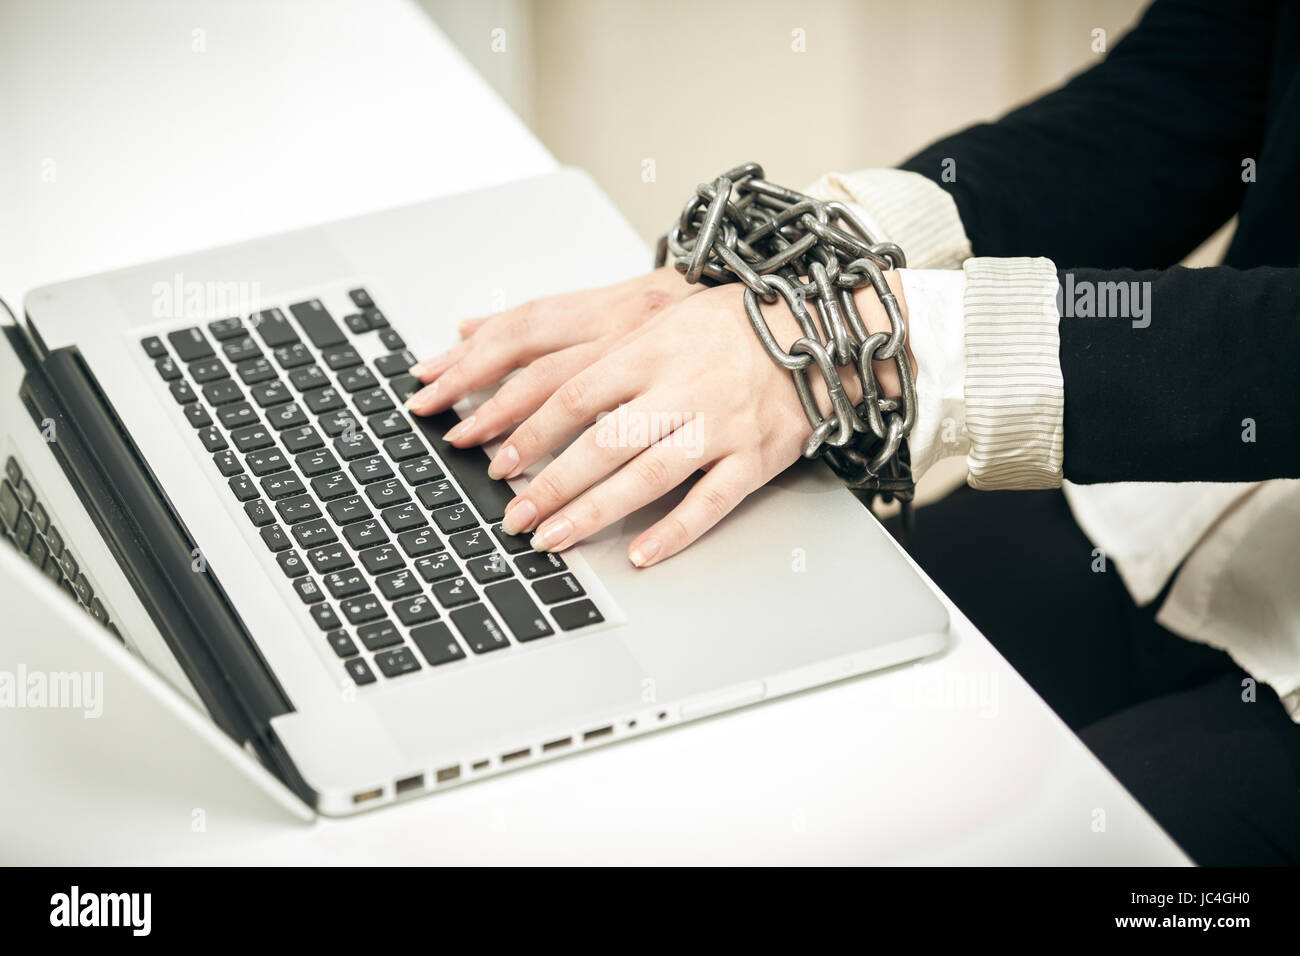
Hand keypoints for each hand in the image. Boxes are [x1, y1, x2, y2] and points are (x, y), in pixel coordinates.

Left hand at [407, 270, 907, 566]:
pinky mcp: (755, 458)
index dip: (532, 431)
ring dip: (596, 512)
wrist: (816, 332)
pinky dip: (674, 531)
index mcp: (652, 346)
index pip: (577, 392)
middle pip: (604, 442)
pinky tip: (639, 554)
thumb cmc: (728, 327)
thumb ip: (598, 352)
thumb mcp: (659, 319)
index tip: (498, 462)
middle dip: (551, 484)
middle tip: (514, 516)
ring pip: (649, 476)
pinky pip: (711, 502)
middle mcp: (683, 386)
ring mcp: (721, 425)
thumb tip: (515, 368)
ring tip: (553, 540)